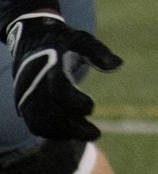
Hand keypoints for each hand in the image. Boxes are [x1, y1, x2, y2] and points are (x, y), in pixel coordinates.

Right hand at [6, 12, 122, 140]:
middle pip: (50, 114)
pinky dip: (51, 132)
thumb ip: (98, 52)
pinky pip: (34, 123)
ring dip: (63, 133)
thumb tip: (119, 65)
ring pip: (41, 123)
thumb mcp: (81, 40)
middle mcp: (33, 84)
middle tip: (96, 133)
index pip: (60, 92)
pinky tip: (69, 132)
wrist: (32, 39)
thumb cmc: (61, 41)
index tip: (92, 108)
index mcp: (49, 68)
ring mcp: (25, 95)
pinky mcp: (22, 102)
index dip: (77, 103)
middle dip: (73, 128)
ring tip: (85, 134)